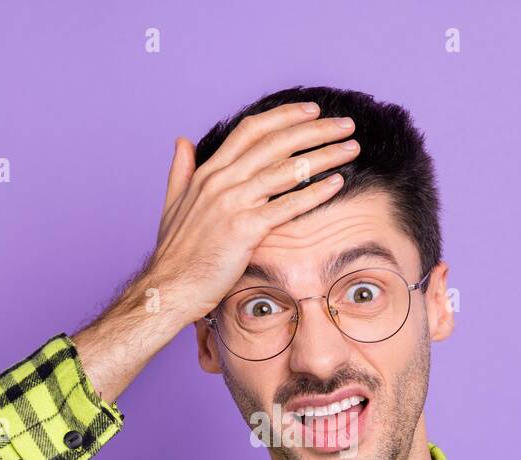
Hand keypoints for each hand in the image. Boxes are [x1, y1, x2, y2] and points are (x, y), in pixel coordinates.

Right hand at [146, 101, 359, 325]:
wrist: (169, 288)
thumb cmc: (175, 254)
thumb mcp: (172, 204)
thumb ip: (180, 171)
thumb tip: (183, 141)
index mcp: (208, 172)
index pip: (251, 130)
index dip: (284, 116)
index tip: (311, 111)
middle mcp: (222, 181)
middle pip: (276, 142)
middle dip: (315, 129)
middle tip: (345, 124)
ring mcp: (233, 203)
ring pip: (287, 168)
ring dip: (324, 154)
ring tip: (351, 148)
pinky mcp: (245, 229)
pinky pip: (287, 205)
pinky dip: (315, 192)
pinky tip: (338, 183)